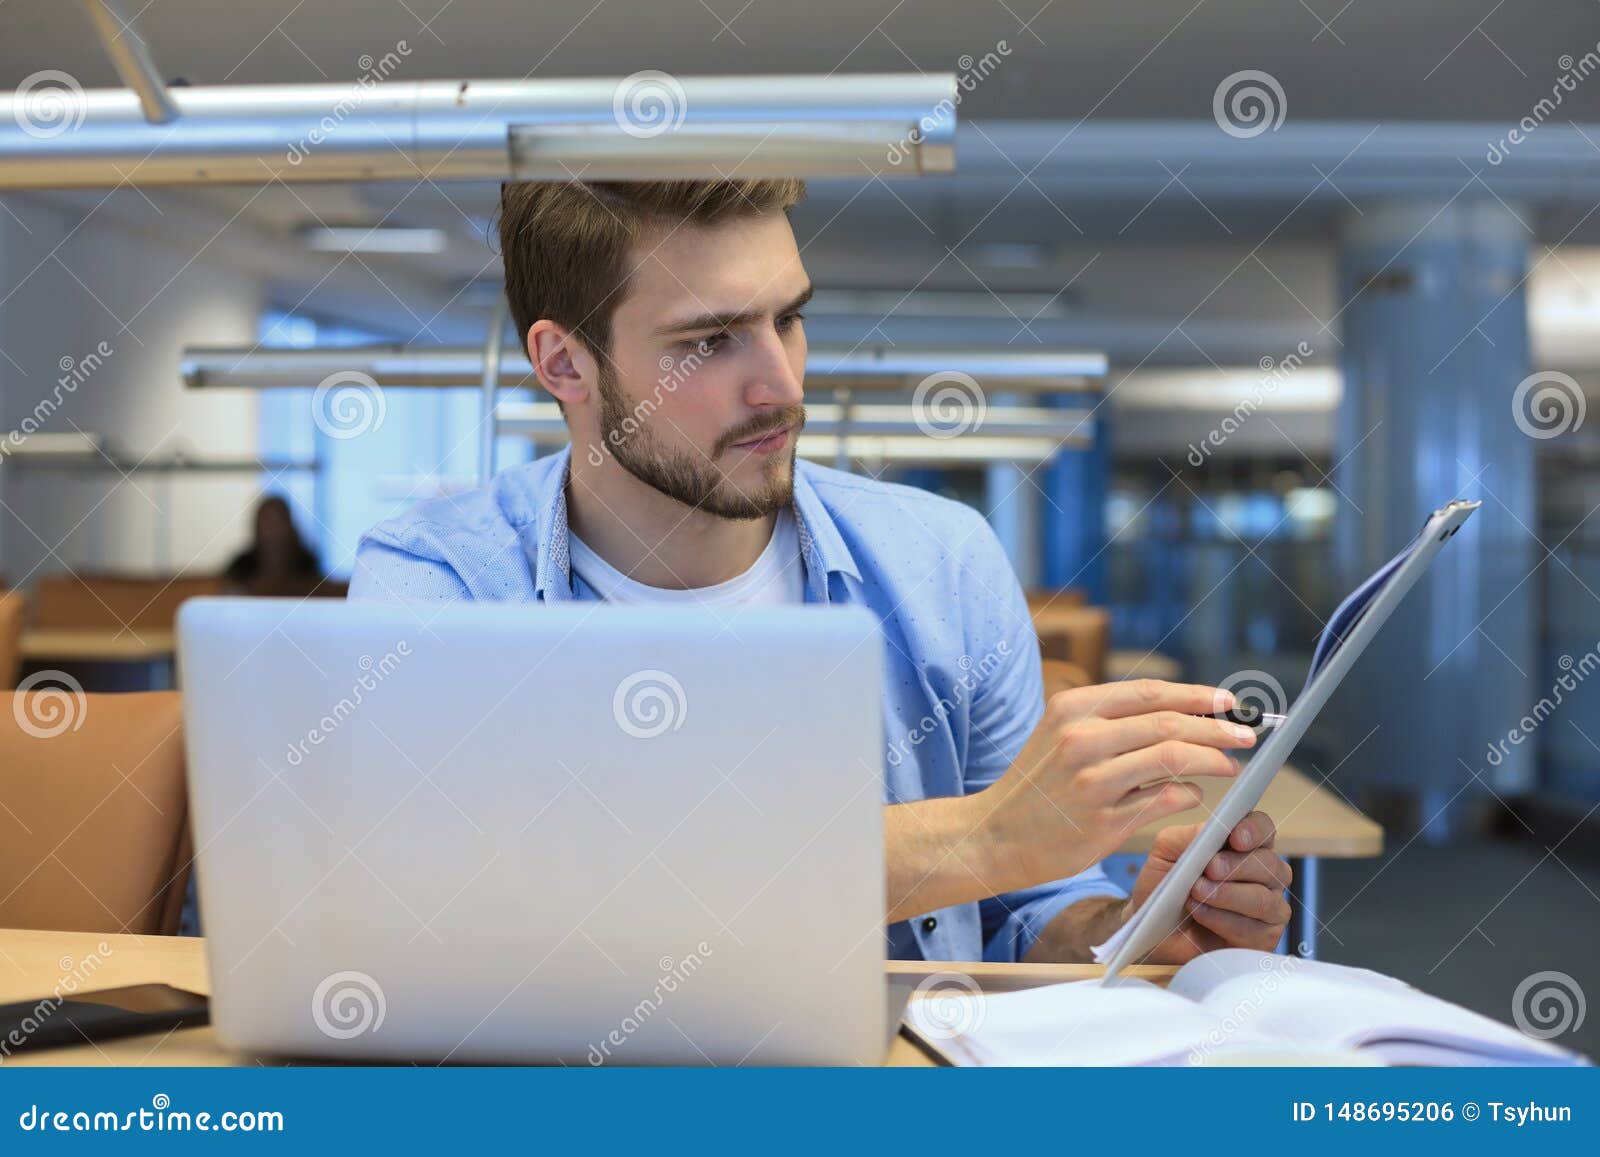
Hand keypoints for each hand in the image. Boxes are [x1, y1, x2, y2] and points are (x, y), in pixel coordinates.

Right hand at [974, 680, 1257, 893]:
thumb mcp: (1060, 734)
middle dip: (1218, 727)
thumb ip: (1111, 721)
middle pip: (1169, 723)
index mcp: (1072, 708)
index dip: (1197, 695)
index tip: (1229, 702)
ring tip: (1232, 766)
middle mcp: (1080, 738)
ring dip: (1213, 760)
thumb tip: (1181, 712)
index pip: (1150, 692)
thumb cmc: (1036, 784)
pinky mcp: (1102, 822)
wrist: (993, 834)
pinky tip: (1196, 795)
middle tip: (1247, 734)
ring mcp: (1091, 781)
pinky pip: (1164, 800)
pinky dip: (1190, 794)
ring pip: (1174, 758)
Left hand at [1122, 809, 1292, 963]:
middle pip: (1269, 864)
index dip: (1254, 830)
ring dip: (1227, 896)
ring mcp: (1269, 908)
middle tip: (1210, 869)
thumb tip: (1211, 829)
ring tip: (1196, 894)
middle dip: (1237, 866)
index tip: (1236, 838)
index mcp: (1246, 846)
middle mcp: (1265, 875)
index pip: (1263, 829)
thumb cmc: (1165, 884)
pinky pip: (1253, 930)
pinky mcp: (1263, 939)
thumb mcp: (1167, 852)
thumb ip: (1188, 836)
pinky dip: (1224, 921)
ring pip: (1264, 900)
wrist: (1152, 927)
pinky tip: (1201, 914)